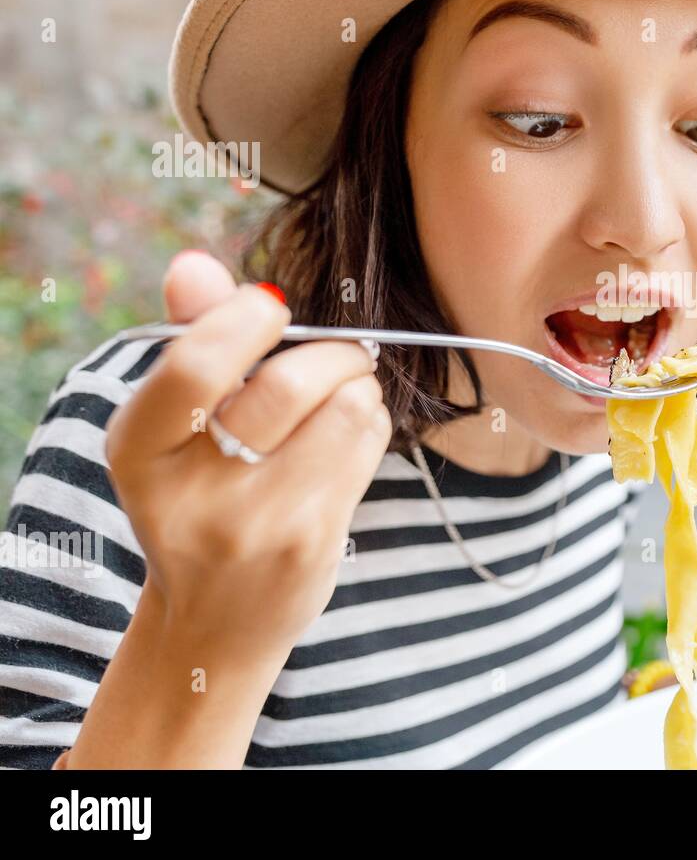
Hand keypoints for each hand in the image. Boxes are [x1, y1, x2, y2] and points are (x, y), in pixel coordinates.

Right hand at [104, 250, 391, 665]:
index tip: (271, 310)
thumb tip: (194, 264)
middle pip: (289, 385)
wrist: (216, 620)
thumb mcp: (174, 428)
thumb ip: (191, 340)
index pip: (195, 365)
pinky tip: (347, 441)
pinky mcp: (311, 542)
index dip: (246, 319)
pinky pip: (367, 445)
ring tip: (341, 401)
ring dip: (358, 388)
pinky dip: (370, 423)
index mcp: (137, 448)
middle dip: (331, 353)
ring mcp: (256, 523)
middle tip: (339, 357)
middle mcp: (191, 491)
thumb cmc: (200, 496)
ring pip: (346, 409)